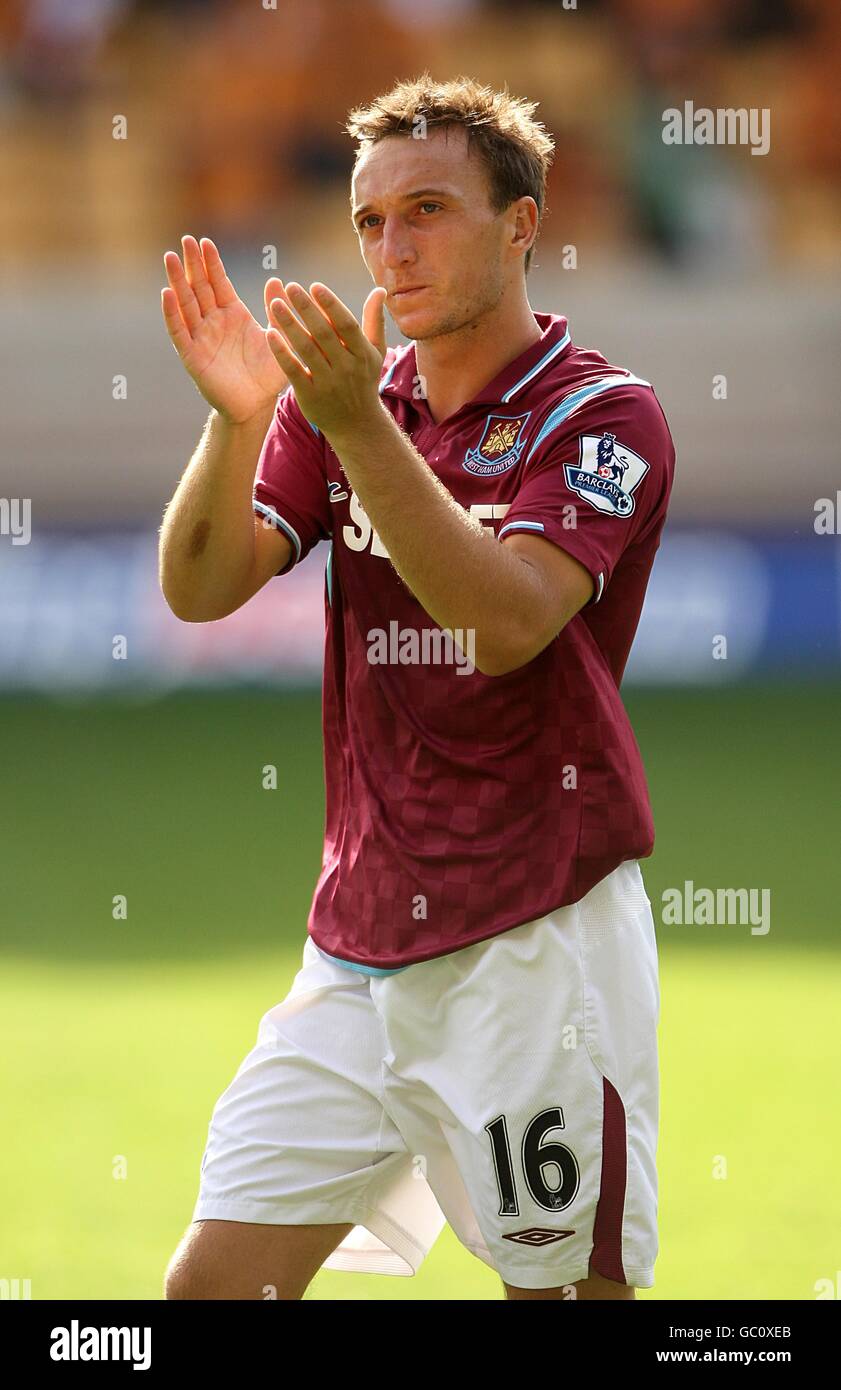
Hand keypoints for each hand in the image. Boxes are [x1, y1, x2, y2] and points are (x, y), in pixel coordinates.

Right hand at [161, 236, 289, 424]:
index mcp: (233, 314)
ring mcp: (200, 338)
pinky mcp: (192, 356)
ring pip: (185, 304)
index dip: (211, 263)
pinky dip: (172, 314)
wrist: (256, 406)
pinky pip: (179, 332)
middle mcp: (213, 322)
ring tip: (169, 257)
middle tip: (185, 239)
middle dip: (192, 264)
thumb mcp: (276, 338)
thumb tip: (276, 280)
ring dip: (177, 281)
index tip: (205, 241)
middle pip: (199, 287)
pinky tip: (167, 294)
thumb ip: (276, 311)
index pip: (219, 282)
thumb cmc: (267, 374)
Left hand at [265, 281, 386, 439]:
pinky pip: (293, 370)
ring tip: (275, 304)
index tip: (314, 286)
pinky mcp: (310, 396)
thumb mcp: (374, 353)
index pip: (346, 325)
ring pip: (306, 349)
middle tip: (290, 287)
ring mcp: (328, 383)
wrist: (357, 425)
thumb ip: (373, 320)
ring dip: (290, 325)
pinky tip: (270, 333)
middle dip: (306, 309)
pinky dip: (281, 352)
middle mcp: (347, 368)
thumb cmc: (364, 381)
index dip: (331, 304)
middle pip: (324, 334)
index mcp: (363, 354)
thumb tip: (379, 290)